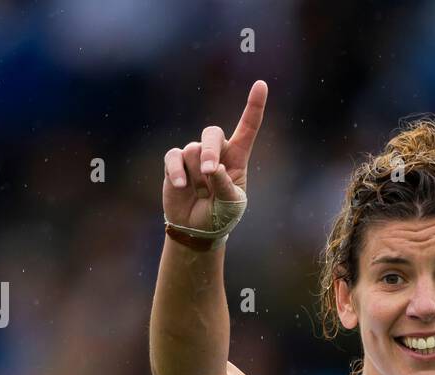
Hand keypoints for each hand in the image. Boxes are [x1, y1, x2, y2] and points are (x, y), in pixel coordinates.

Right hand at [162, 80, 266, 231]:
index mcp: (237, 158)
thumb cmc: (221, 215)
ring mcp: (194, 156)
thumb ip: (226, 186)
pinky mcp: (175, 163)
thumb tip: (213, 168)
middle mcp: (216, 152)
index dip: (254, 107)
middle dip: (209, 151)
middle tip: (210, 172)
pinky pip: (174, 157)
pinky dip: (177, 172)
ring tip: (200, 194)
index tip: (261, 84)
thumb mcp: (231, 205)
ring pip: (193, 150)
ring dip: (197, 175)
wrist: (198, 229)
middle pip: (212, 133)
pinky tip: (181, 186)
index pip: (247, 128)